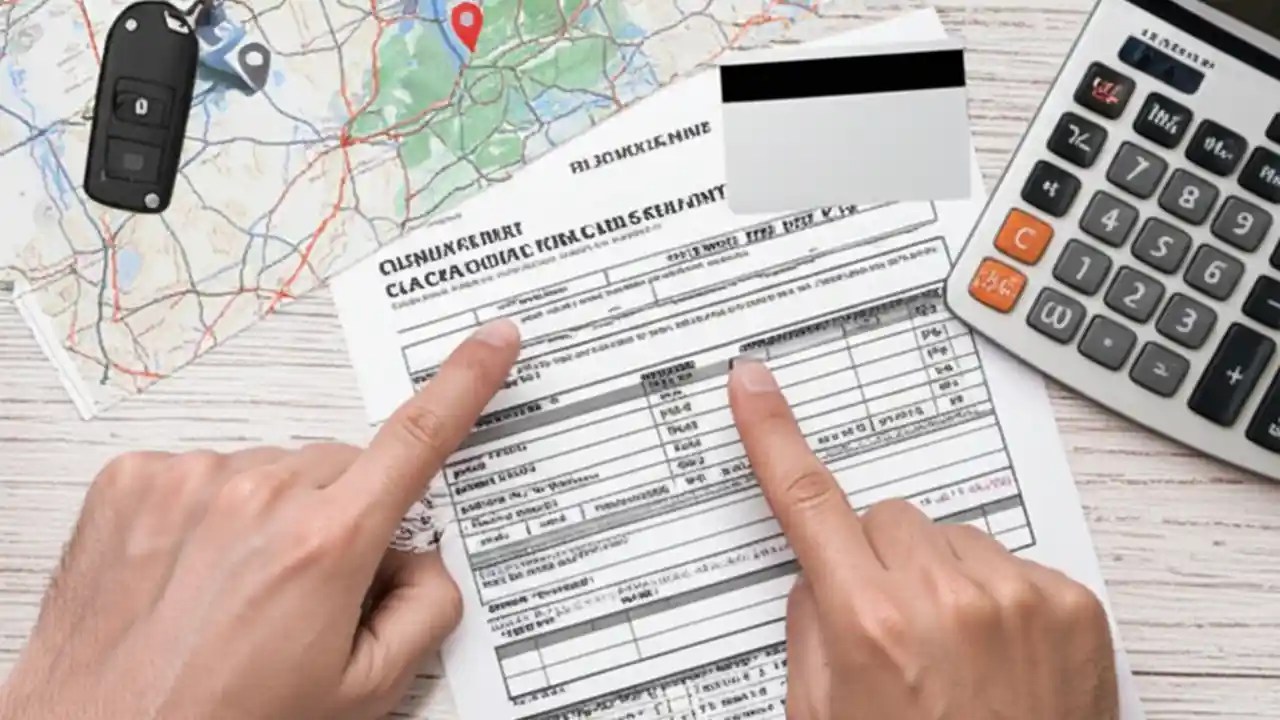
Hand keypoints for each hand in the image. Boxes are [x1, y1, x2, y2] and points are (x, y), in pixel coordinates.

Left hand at [0, 319, 520, 719]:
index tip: (491, 341)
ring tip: (237, 591)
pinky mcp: (134, 482)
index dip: (466, 382)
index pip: (418, 440)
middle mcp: (259, 497)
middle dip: (343, 514)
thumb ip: (425, 613)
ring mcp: (190, 482)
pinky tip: (193, 572)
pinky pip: (205, 472)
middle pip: (340, 468)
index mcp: (327, 545)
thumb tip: (427, 562)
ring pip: (272, 469)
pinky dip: (210, 511)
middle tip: (309, 592)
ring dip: (273, 513)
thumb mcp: (362, 693)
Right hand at [727, 361, 1118, 719]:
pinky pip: (1010, 561)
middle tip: (887, 626)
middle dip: (874, 557)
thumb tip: (819, 575)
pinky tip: (998, 655)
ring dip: (939, 575)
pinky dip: (996, 595)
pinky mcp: (1069, 603)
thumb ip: (811, 630)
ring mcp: (1016, 596)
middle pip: (885, 517)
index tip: (754, 386)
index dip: (773, 434)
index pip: (807, 503)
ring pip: (949, 535)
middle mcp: (946, 599)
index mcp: (871, 624)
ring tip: (952, 653)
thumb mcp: (825, 719)